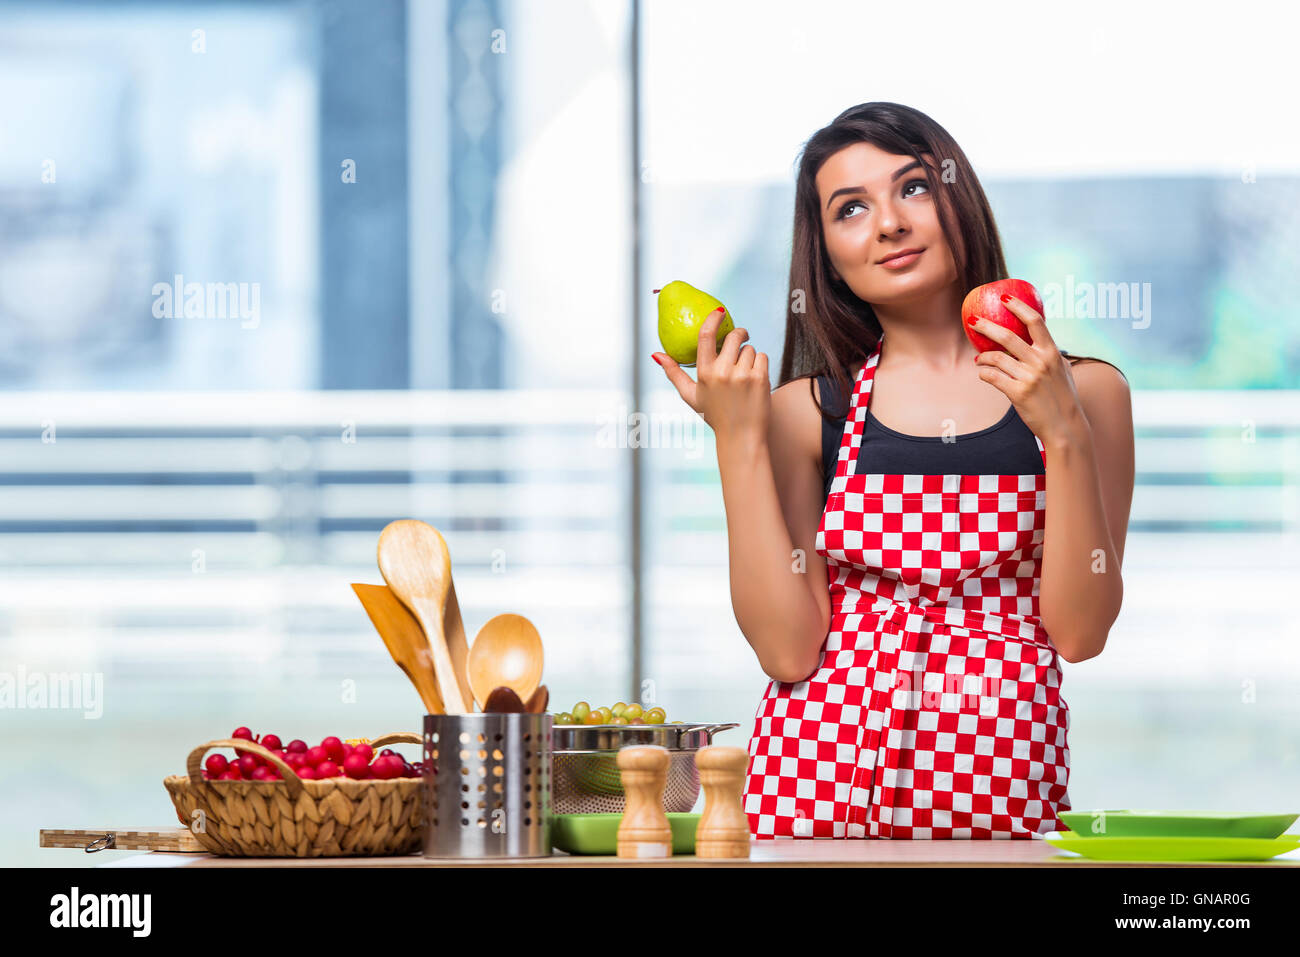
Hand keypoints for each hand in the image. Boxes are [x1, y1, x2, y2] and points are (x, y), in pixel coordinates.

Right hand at [653, 307, 770, 442]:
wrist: (741, 437)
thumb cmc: (715, 416)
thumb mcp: (690, 396)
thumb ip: (673, 374)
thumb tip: (656, 355)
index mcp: (704, 373)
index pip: (706, 335)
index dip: (714, 318)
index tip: (720, 311)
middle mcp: (723, 372)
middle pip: (734, 336)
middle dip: (739, 334)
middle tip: (740, 337)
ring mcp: (743, 375)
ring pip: (750, 348)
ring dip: (749, 355)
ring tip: (744, 374)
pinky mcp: (760, 379)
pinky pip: (762, 357)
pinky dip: (760, 364)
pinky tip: (754, 378)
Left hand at [972, 295, 1088, 446]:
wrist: (1066, 427)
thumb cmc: (1063, 398)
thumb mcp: (1062, 370)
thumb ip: (1050, 354)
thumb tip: (1037, 340)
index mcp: (1052, 352)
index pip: (1035, 321)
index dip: (1018, 306)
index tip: (1004, 298)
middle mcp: (1040, 362)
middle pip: (1007, 335)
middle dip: (986, 326)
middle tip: (973, 321)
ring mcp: (1029, 377)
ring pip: (995, 358)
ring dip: (982, 357)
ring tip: (979, 359)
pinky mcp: (1018, 393)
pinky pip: (992, 377)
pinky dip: (984, 373)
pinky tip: (983, 373)